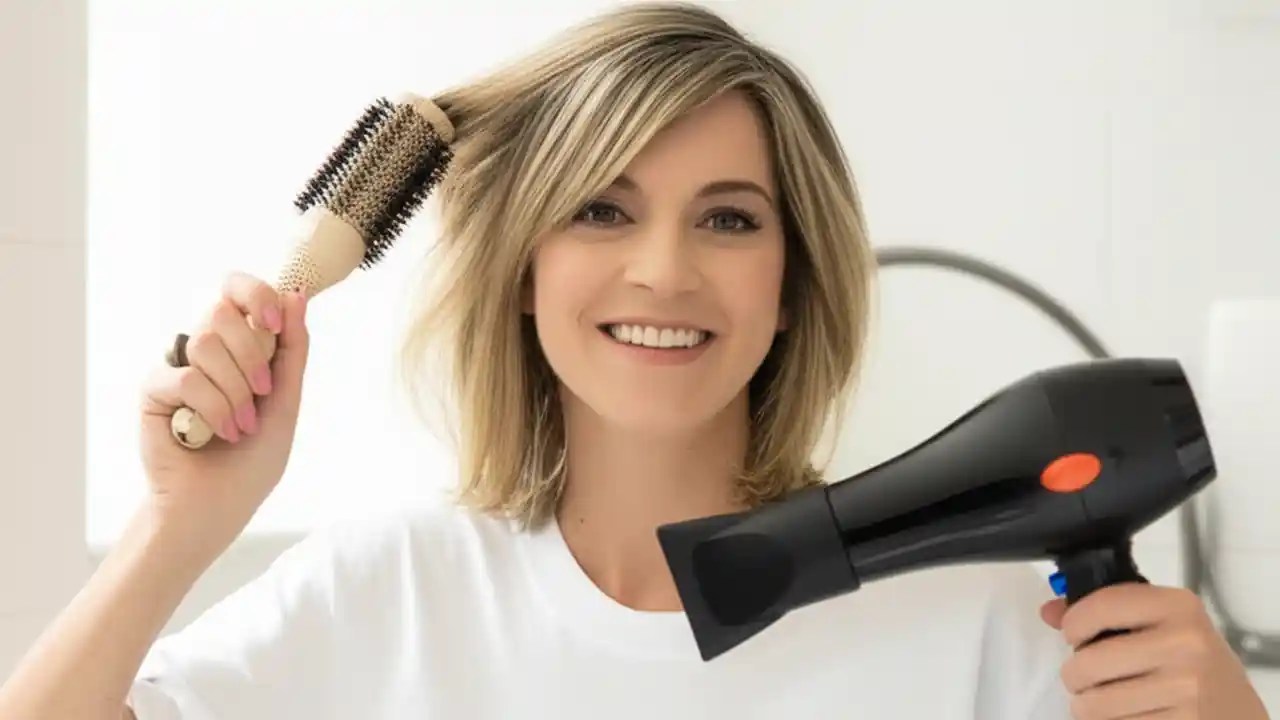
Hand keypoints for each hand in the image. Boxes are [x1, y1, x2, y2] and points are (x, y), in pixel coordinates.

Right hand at [138, 271, 310, 559]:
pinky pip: (184, 377)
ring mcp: (179, 368)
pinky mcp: (154, 391)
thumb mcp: (285, 402)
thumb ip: (292, 350)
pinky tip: (218, 433)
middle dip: (252, 355)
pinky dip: (211, 407)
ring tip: (242, 427)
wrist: (217, 506)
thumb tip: (295, 294)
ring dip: (235, 390)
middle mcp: (207, 351)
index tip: (275, 323)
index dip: (256, 294)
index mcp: (241, 346)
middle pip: (222, 311)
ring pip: (205, 343)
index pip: (239, 290)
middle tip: (262, 394)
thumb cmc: (252, 460)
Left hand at [1040, 583, 1269, 718]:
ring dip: (1087, 705)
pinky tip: (1126, 714)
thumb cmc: (1189, 659)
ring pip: (1093, 704)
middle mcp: (1184, 645)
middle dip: (1075, 674)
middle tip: (1087, 676)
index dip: (1073, 624)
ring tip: (1104, 697)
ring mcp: (1184, 690)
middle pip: (1087, 663)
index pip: (1099, 607)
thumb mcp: (1161, 622)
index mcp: (1177, 607)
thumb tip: (1049, 611)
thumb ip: (1105, 611)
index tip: (1074, 634)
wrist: (1235, 708)